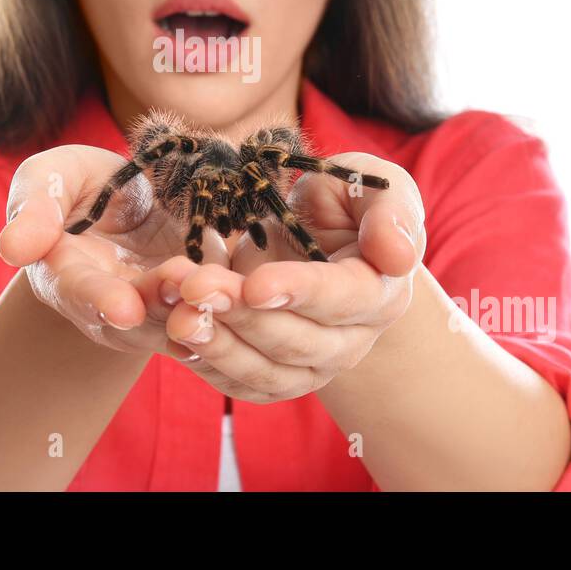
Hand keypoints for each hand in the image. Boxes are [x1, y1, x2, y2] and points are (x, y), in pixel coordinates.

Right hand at [0, 144, 230, 358]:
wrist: (132, 198)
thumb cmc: (79, 186)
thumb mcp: (51, 178)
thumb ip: (34, 207)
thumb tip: (13, 247)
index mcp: (68, 276)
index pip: (80, 293)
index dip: (101, 300)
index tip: (122, 309)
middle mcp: (114, 303)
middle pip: (138, 314)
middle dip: (162, 304)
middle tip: (184, 288)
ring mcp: (161, 307)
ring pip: (182, 317)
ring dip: (203, 305)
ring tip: (222, 287)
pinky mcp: (201, 299)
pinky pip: (219, 308)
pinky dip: (235, 301)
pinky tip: (255, 290)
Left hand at [162, 152, 425, 402]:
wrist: (319, 239)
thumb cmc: (346, 204)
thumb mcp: (371, 185)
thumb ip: (390, 211)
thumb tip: (397, 256)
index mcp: (379, 291)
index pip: (342, 299)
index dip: (299, 292)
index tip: (254, 284)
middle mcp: (350, 340)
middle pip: (296, 342)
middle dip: (241, 315)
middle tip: (192, 286)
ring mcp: (313, 367)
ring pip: (266, 373)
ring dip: (218, 346)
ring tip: (176, 317)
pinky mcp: (276, 377)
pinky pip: (241, 384)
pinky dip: (205, 364)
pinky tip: (172, 335)